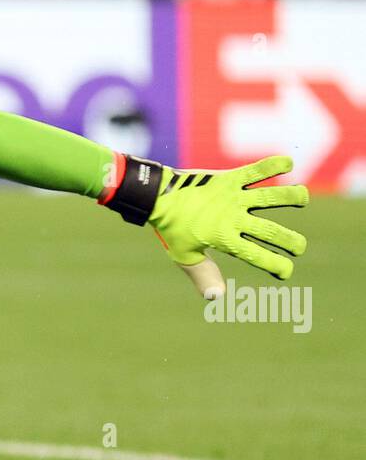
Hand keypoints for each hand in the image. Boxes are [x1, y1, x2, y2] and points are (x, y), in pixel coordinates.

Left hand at [149, 154, 308, 284]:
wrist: (157, 198)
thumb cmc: (173, 230)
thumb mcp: (186, 256)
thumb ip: (204, 275)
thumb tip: (216, 297)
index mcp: (223, 238)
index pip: (255, 255)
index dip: (274, 264)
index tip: (286, 272)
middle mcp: (232, 218)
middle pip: (269, 231)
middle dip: (289, 241)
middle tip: (300, 247)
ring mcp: (232, 197)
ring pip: (269, 197)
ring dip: (290, 197)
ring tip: (303, 198)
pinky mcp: (228, 178)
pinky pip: (255, 170)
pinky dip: (272, 165)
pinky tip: (288, 162)